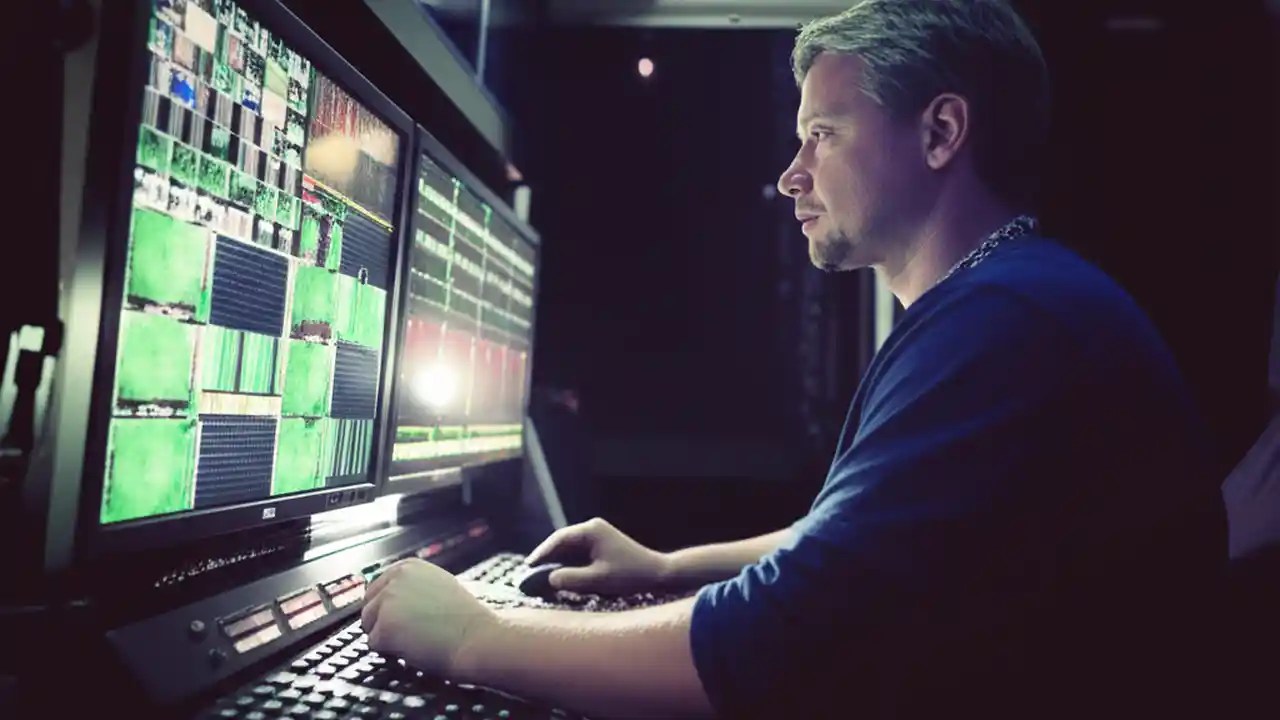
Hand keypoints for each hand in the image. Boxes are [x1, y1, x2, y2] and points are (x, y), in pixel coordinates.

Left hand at [361, 558, 496, 676]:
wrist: (476, 637)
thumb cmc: (464, 618)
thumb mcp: (438, 585)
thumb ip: (412, 586)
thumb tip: (389, 597)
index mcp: (408, 567)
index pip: (377, 587)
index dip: (387, 608)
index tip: (401, 618)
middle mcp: (395, 579)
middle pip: (368, 606)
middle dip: (382, 622)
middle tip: (409, 632)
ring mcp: (388, 602)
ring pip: (368, 625)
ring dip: (386, 636)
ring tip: (414, 638)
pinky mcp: (385, 627)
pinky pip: (374, 645)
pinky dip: (389, 651)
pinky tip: (412, 647)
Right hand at [525, 517, 670, 594]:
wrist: (657, 573)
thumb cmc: (629, 575)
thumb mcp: (598, 580)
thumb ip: (570, 578)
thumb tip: (549, 578)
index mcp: (591, 530)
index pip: (559, 539)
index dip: (541, 553)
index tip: (528, 567)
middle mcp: (593, 528)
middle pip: (562, 541)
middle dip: (546, 557)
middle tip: (530, 573)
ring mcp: (598, 535)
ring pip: (569, 547)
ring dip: (557, 560)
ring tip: (541, 576)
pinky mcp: (602, 545)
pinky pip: (579, 552)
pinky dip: (568, 563)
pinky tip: (560, 575)